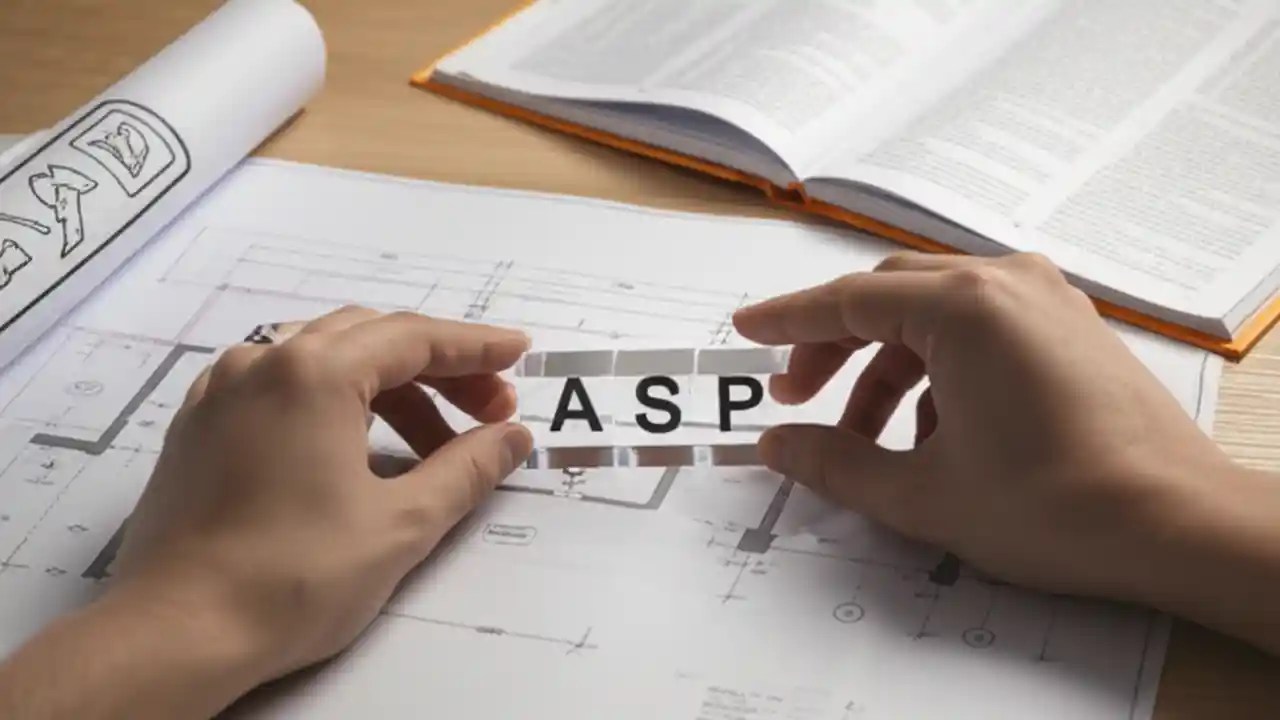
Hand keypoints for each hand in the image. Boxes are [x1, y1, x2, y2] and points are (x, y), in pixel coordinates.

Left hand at [111, 308, 531, 693]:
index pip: (413, 337)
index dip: (475, 347)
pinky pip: (282, 387)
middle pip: (370, 340)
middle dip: (438, 371)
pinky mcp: (199, 426)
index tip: (519, 353)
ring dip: (388, 391)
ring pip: (324, 361)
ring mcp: (221, 391)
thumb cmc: (292, 577)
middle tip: (490, 414)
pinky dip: (334, 403)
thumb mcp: (401, 525)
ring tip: (433, 449)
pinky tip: (358, 449)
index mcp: (312, 373)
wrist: (177, 633)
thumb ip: (465, 469)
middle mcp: (262, 363)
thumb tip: (512, 438)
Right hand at [733, 252, 1241, 603]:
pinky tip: (934, 432)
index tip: (746, 329)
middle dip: (834, 345)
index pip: (848, 300)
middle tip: (797, 396)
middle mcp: (1006, 285)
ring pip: (935, 313)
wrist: (1178, 526)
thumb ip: (834, 462)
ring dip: (887, 365)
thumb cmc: (1059, 505)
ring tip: (867, 438)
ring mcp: (1046, 302)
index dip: (788, 320)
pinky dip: (939, 367)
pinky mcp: (1070, 328)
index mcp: (964, 309)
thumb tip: (778, 446)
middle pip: (890, 297)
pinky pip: (981, 328)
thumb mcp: (921, 493)